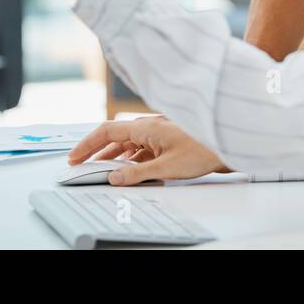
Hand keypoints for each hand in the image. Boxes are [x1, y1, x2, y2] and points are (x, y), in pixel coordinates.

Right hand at [67, 116, 226, 185]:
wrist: (229, 145)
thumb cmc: (203, 151)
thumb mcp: (166, 167)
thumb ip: (137, 173)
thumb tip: (113, 177)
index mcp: (146, 126)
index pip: (107, 130)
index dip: (88, 143)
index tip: (74, 156)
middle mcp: (150, 126)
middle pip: (115, 135)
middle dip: (96, 149)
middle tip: (80, 162)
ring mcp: (159, 132)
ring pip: (128, 142)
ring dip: (113, 154)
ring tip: (99, 168)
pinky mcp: (167, 140)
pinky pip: (141, 147)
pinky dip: (129, 157)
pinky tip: (128, 168)